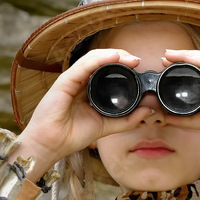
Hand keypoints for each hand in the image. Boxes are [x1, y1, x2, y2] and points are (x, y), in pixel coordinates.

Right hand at [20, 48, 157, 162]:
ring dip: (114, 55)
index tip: (140, 70)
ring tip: (131, 58)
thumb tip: (148, 110)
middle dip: (122, 57)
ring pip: (95, 58)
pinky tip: (114, 57)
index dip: (124, 66)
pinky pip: (84, 65)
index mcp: (88, 89)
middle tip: (138, 61)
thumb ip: (127, 120)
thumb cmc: (73, 135)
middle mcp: (80, 81)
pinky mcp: (65, 81)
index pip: (107, 70)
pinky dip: (100, 58)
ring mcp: (72, 79)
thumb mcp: (107, 126)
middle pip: (102, 61)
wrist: (52, 144)